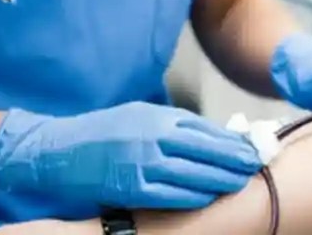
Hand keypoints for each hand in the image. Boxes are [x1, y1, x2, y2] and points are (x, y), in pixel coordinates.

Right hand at [0, 102, 262, 210]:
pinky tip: (207, 196)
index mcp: (155, 116)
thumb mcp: (136, 116)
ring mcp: (144, 163)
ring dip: (222, 181)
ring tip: (237, 184)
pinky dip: (196, 196)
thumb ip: (170, 125)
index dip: (234, 142)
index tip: (252, 149)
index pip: (207, 129)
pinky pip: (176, 195)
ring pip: (198, 175)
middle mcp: (153, 136)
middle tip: (254, 169)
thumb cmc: (98, 132)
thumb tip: (210, 137)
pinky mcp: (134, 187)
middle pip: (210, 151)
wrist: (57, 149)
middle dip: (237, 162)